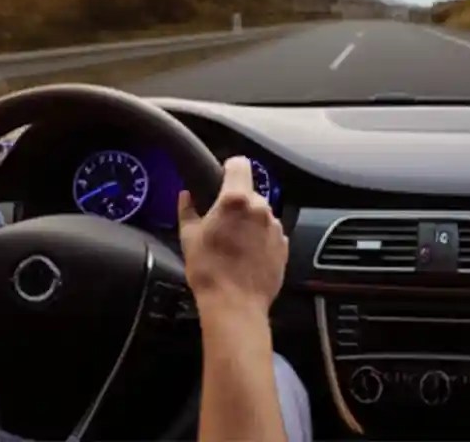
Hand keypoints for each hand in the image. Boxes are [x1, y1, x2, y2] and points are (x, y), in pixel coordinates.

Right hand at [177, 157, 287, 319]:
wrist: (235, 305)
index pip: (239, 164)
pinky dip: (261, 239)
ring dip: (250, 222)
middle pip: (249, 192)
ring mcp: (275, 227)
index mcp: (236, 200)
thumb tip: (185, 196)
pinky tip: (247, 256)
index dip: (229, 168)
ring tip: (234, 244)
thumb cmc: (209, 271)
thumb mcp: (189, 237)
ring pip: (261, 214)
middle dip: (237, 203)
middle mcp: (260, 209)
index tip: (223, 177)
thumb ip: (187, 210)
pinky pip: (270, 233)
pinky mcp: (284, 245)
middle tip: (222, 223)